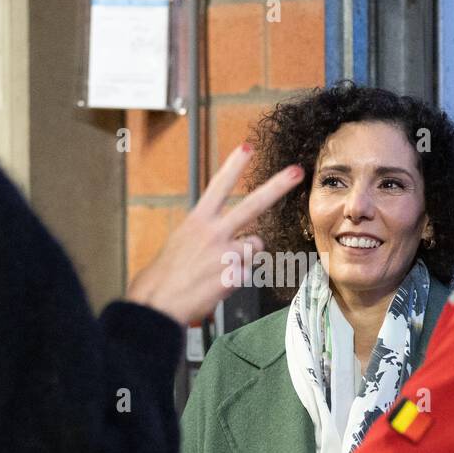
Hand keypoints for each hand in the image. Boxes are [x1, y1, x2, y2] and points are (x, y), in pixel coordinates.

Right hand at [126, 145, 302, 324]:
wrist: (157, 305)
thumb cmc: (160, 279)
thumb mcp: (176, 245)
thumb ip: (200, 237)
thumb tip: (215, 241)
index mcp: (196, 222)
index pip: (218, 187)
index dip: (234, 166)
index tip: (248, 147)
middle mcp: (214, 233)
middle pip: (253, 205)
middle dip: (277, 186)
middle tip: (296, 172)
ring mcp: (226, 254)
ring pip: (254, 247)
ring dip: (245, 255)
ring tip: (221, 268)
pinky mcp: (235, 277)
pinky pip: (247, 273)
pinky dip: (236, 279)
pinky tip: (218, 285)